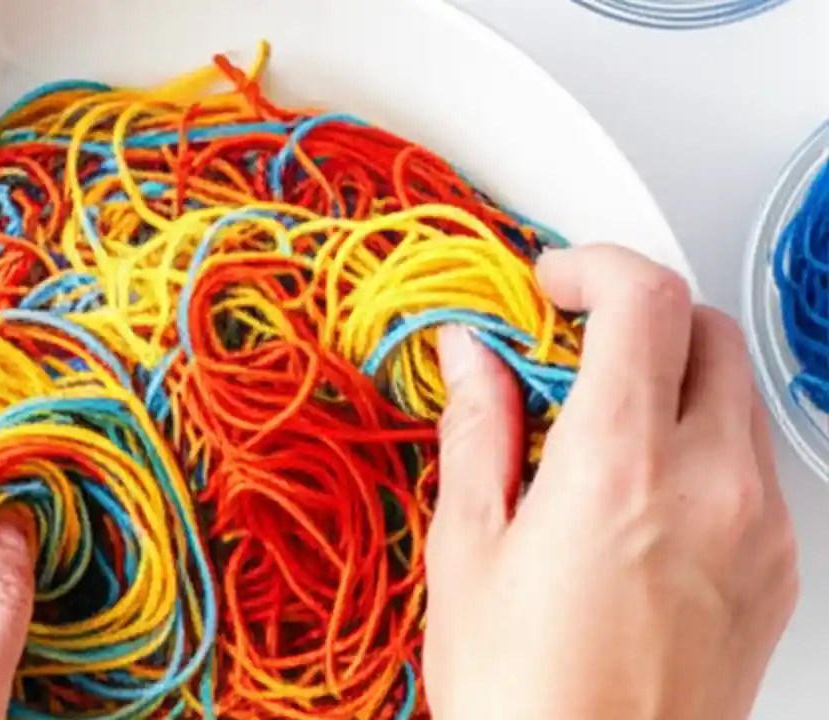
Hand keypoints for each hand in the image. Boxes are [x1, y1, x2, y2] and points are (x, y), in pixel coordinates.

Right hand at [424, 246, 798, 719]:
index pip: (645, 302)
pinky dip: (699, 442)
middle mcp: (709, 486)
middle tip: (567, 350)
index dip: (596, 267)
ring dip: (670, 378)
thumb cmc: (522, 693)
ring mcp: (757, 530)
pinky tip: (637, 493)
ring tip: (595, 429)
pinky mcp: (775, 570)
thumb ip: (478, 430)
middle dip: (636, 316)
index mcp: (617, 470)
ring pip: (734, 394)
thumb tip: (470, 356)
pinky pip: (749, 464)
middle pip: (704, 330)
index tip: (553, 285)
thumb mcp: (468, 550)